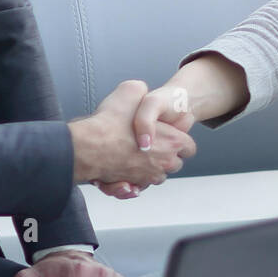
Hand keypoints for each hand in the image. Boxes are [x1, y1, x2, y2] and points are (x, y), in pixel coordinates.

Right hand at [69, 80, 196, 188]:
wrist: (87, 146)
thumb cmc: (110, 123)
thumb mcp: (131, 90)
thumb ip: (142, 90)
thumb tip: (141, 90)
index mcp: (173, 141)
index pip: (189, 147)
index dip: (179, 140)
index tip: (169, 136)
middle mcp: (165, 163)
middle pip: (174, 164)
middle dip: (165, 156)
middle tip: (150, 145)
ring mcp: (148, 177)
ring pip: (155, 176)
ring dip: (147, 168)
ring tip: (134, 155)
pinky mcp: (131, 186)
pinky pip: (136, 186)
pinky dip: (131, 180)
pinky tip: (122, 168)